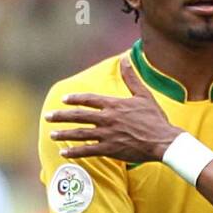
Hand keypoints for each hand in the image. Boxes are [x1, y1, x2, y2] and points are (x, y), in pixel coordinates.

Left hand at [46, 58, 179, 162]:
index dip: (75, 99)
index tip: (64, 99)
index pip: (89, 99)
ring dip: (64, 134)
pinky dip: (75, 152)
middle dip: (61, 116)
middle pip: (79, 116)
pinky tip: (64, 153)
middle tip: (48, 116)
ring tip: (52, 134)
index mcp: (114, 104)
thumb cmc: (155, 119)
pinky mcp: (110, 150)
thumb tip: (125, 59)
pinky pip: (88, 151)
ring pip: (80, 134)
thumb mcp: (143, 95)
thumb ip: (130, 78)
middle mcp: (108, 118)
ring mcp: (108, 135)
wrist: (163, 141)